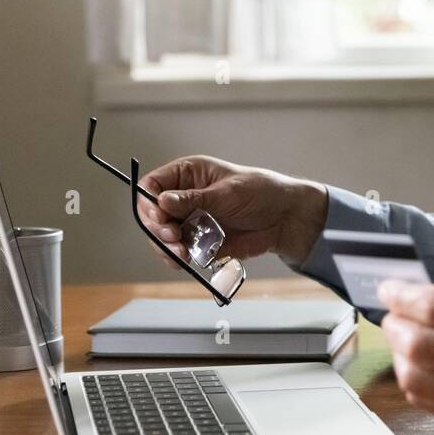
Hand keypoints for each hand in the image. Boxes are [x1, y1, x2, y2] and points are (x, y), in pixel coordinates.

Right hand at [137, 156, 326, 264]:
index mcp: (188, 174)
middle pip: (152, 215)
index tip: (159, 219)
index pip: (152, 186)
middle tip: (173, 239)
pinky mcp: (198, 240)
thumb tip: (162, 201)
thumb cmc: (261, 192)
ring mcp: (190, 219)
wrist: (284, 219)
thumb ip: (195, 199)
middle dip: (158, 229)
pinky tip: (187, 260)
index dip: (149, 203)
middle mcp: (183, 196)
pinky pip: (178, 251)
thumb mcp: (228, 192)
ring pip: (162, 236)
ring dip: (167, 247)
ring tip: (182, 254)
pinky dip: (178, 257)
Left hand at [378, 282, 433, 432]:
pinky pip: (428, 401)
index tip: (389, 290)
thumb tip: (416, 298)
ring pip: (415, 376)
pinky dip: (413, 382)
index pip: (433, 305)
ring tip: (404, 344)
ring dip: (399, 356)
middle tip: (393, 317)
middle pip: (417, 342)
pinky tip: (417, 368)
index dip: (400, 296)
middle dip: (394, 326)